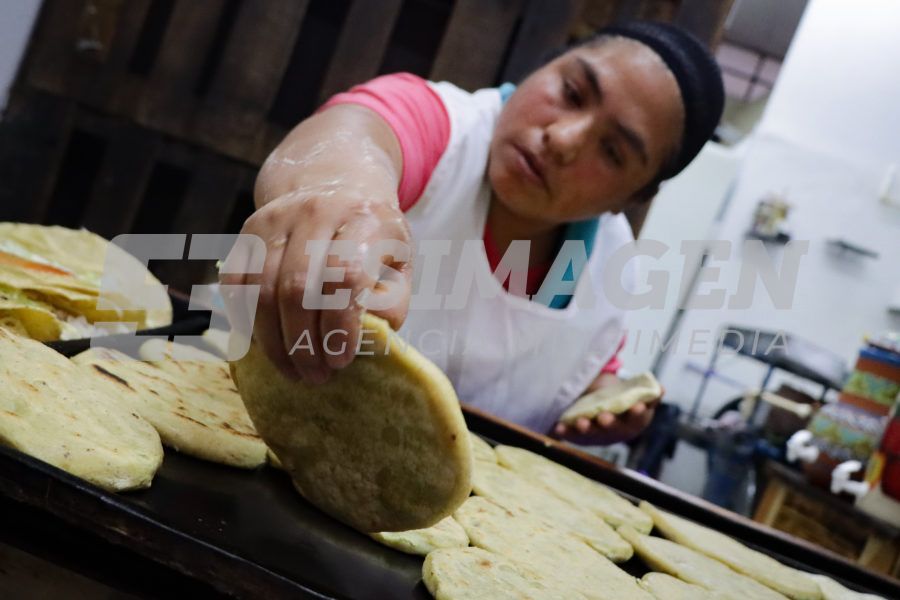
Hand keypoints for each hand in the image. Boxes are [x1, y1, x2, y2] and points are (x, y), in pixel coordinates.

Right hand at [221, 191, 411, 382]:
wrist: (336, 181)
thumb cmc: (372, 237)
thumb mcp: (400, 261)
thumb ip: (392, 300)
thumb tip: (371, 340)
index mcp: (364, 218)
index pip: (344, 276)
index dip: (340, 325)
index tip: (341, 361)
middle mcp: (316, 212)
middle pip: (297, 287)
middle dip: (304, 342)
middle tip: (316, 376)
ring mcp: (276, 218)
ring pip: (261, 289)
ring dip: (274, 342)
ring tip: (293, 371)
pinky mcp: (248, 231)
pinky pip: (236, 284)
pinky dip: (247, 322)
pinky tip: (266, 348)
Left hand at [553, 398, 659, 445]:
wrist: (603, 413)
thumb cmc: (623, 402)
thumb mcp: (635, 396)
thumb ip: (647, 393)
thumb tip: (660, 389)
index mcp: (631, 423)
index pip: (636, 420)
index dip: (637, 414)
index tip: (637, 407)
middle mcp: (614, 432)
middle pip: (612, 429)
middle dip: (609, 424)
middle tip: (605, 417)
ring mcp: (595, 434)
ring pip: (591, 433)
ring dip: (586, 429)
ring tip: (582, 423)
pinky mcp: (578, 434)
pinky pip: (571, 434)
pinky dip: (565, 432)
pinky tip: (558, 428)